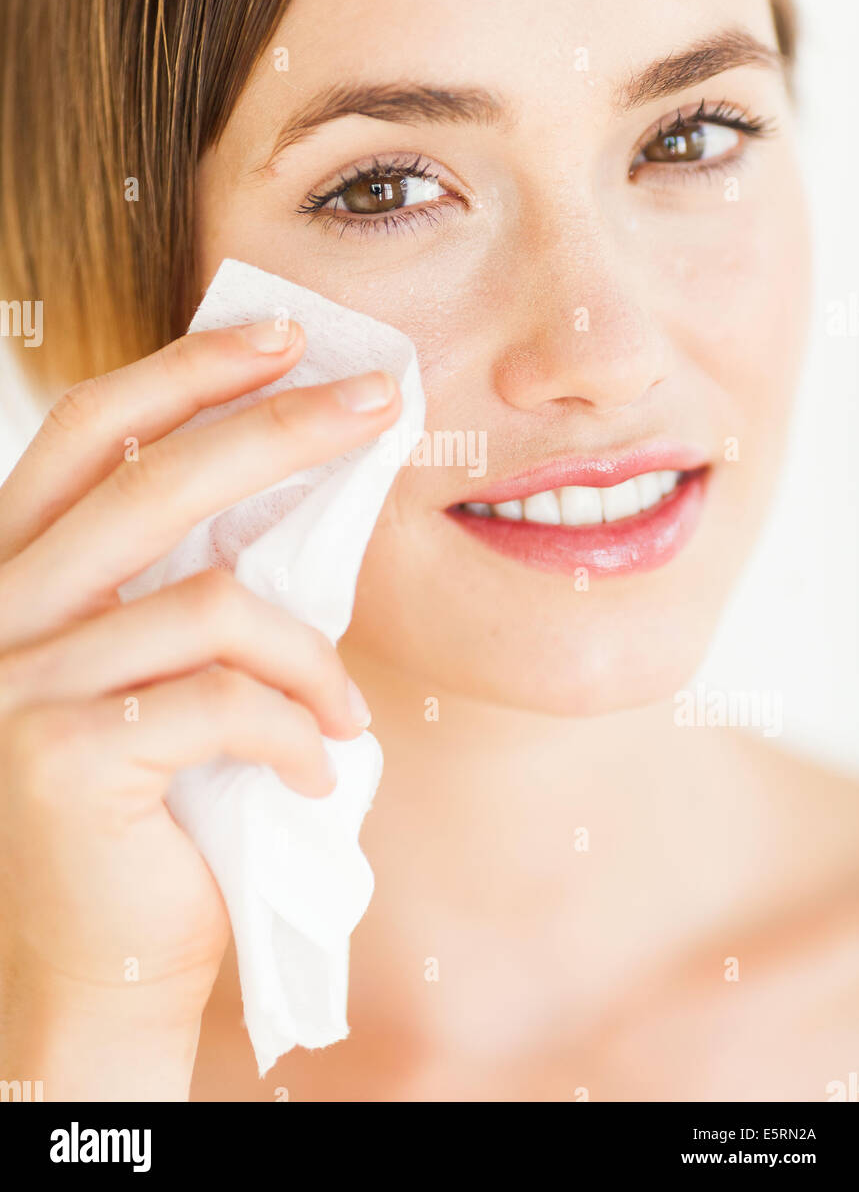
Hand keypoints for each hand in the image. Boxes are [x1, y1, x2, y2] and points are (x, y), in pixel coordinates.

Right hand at [0, 318, 399, 1095]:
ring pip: (212, 604)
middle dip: (279, 428)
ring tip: (345, 717)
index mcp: (17, 573)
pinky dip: (295, 731)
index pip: (90, 432)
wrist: (98, 969)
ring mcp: (17, 680)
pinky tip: (314, 776)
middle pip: (153, 480)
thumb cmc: (151, 811)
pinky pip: (224, 699)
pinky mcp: (57, 753)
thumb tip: (304, 484)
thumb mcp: (161, 672)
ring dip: (312, 659)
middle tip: (378, 400)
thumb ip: (190, 582)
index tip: (281, 335)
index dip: (185, 371)